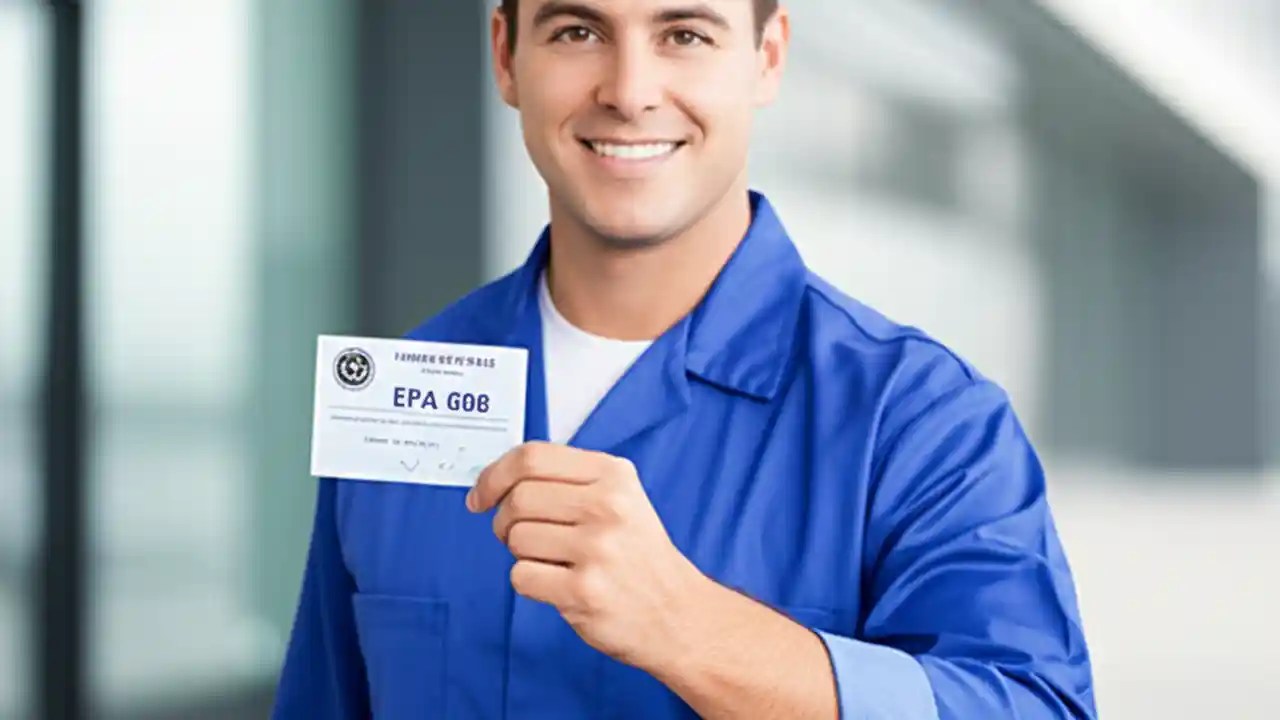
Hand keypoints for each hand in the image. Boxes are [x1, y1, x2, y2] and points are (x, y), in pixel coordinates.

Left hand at [466, 442, 706, 668]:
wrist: (676, 613)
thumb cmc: (638, 555)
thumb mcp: (620, 497)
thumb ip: (567, 479)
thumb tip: (496, 479)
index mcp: (613, 475)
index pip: (532, 457)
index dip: (494, 475)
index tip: (481, 495)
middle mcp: (608, 507)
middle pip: (518, 499)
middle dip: (504, 521)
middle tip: (518, 534)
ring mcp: (597, 550)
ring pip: (516, 539)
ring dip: (521, 553)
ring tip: (553, 561)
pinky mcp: (584, 591)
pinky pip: (521, 576)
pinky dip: (529, 582)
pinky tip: (558, 584)